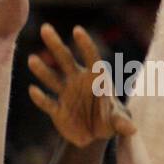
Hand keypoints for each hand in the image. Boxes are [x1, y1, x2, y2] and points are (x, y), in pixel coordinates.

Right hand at [28, 24, 136, 147]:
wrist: (95, 135)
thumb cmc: (110, 119)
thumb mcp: (118, 121)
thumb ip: (122, 123)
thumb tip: (132, 129)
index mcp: (95, 77)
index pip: (91, 57)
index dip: (85, 44)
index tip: (77, 30)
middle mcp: (78, 81)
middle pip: (65, 59)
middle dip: (55, 45)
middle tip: (45, 28)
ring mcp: (66, 94)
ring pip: (52, 78)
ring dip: (42, 70)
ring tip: (32, 59)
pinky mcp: (57, 110)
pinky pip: (48, 103)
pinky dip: (41, 98)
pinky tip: (33, 90)